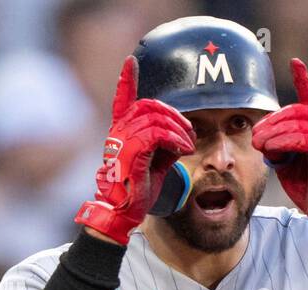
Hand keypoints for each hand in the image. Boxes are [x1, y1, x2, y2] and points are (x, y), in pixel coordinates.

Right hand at [74, 57, 195, 245]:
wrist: (124, 211)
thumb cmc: (139, 189)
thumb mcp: (156, 161)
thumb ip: (165, 144)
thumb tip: (182, 134)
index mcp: (122, 131)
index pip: (123, 98)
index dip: (127, 80)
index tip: (130, 61)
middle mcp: (119, 131)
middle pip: (149, 105)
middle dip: (174, 114)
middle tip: (188, 131)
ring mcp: (123, 140)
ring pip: (156, 118)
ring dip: (179, 129)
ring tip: (188, 144)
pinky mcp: (132, 151)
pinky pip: (158, 134)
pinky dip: (175, 139)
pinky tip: (183, 149)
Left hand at [252, 59, 307, 241]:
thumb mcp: (287, 162)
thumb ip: (278, 145)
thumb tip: (261, 137)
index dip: (304, 80)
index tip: (294, 62)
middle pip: (299, 111)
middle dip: (273, 120)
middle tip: (255, 135)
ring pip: (301, 125)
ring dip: (275, 132)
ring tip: (259, 143)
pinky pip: (306, 140)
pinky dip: (286, 141)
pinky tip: (272, 148)